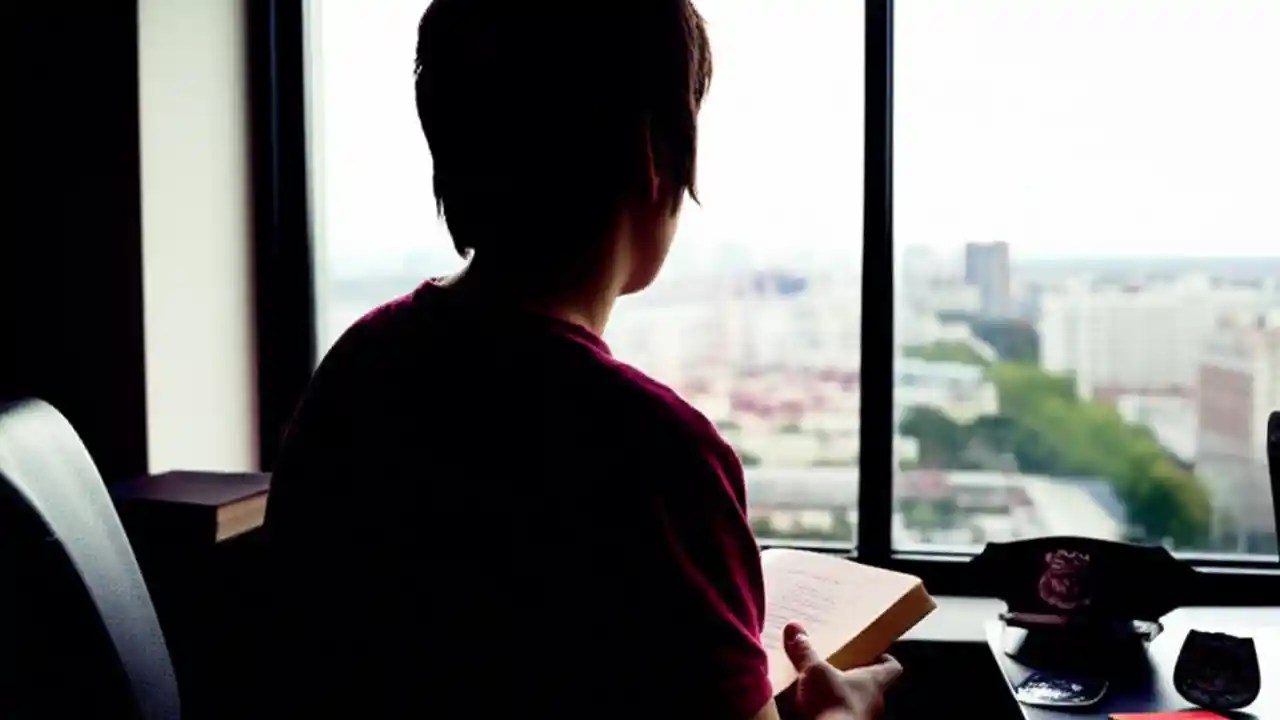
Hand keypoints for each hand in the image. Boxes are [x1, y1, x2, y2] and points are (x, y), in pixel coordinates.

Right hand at [783, 622, 901, 719]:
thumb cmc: (834, 706)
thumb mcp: (814, 672)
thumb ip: (804, 651)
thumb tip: (795, 629)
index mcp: (873, 682)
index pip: (891, 667)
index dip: (884, 658)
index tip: (873, 652)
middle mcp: (874, 703)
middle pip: (872, 686)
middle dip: (855, 677)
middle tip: (837, 667)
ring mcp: (863, 719)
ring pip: (857, 704)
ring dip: (843, 697)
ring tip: (821, 689)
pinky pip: (843, 718)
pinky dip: (832, 714)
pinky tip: (814, 711)